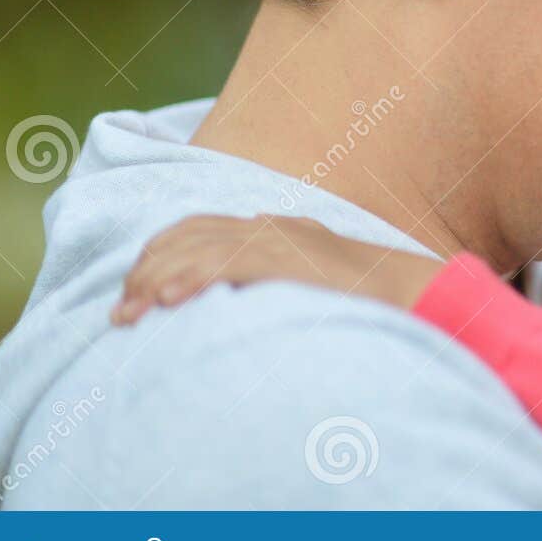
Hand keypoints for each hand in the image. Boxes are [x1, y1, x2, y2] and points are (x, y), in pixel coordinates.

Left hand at [110, 213, 444, 325]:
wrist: (419, 292)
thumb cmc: (369, 297)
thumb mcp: (314, 279)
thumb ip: (278, 277)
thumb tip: (238, 296)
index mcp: (275, 228)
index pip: (197, 228)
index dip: (158, 256)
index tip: (135, 293)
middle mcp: (272, 226)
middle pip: (189, 235)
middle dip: (146, 272)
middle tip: (122, 314)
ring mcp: (283, 239)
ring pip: (199, 247)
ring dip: (157, 280)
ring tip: (131, 313)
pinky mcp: (292, 258)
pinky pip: (230, 262)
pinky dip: (194, 277)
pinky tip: (169, 301)